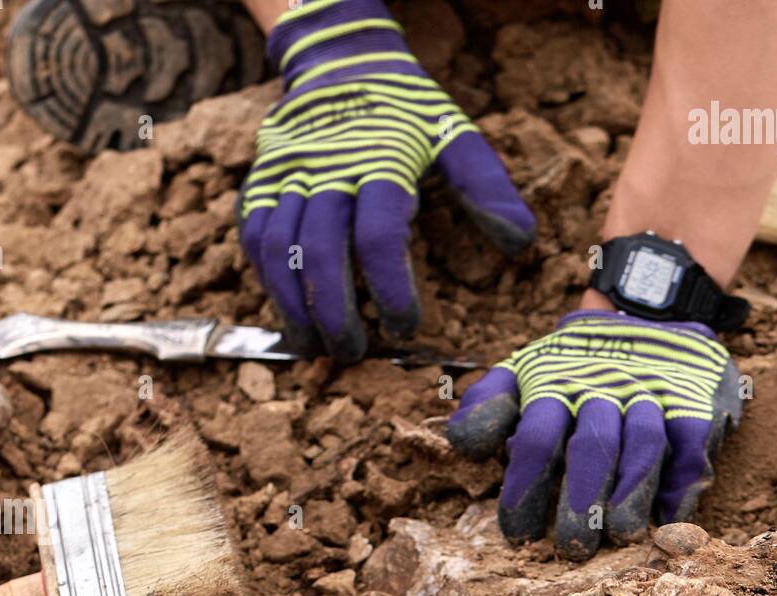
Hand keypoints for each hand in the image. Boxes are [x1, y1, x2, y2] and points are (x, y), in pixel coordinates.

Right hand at [238, 0, 534, 361]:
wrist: (340, 62)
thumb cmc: (405, 111)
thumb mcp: (453, 135)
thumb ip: (486, 187)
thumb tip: (521, 243)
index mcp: (378, 160)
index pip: (379, 236)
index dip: (391, 289)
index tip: (405, 327)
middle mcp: (325, 168)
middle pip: (322, 252)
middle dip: (336, 311)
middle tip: (354, 352)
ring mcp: (285, 176)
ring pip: (280, 251)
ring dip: (295, 307)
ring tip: (316, 348)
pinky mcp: (259, 184)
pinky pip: (255, 240)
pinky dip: (269, 283)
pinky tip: (291, 314)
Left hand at [447, 311, 743, 559]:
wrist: (647, 313)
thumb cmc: (574, 364)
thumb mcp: (525, 371)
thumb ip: (490, 404)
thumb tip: (461, 442)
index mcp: (556, 385)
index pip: (536, 437)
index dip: (525, 488)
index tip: (518, 535)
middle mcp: (605, 387)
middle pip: (592, 445)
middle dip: (580, 500)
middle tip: (572, 548)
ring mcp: (654, 392)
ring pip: (645, 444)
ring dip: (632, 492)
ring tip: (621, 535)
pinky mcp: (696, 401)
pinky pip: (692, 443)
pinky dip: (682, 481)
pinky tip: (668, 515)